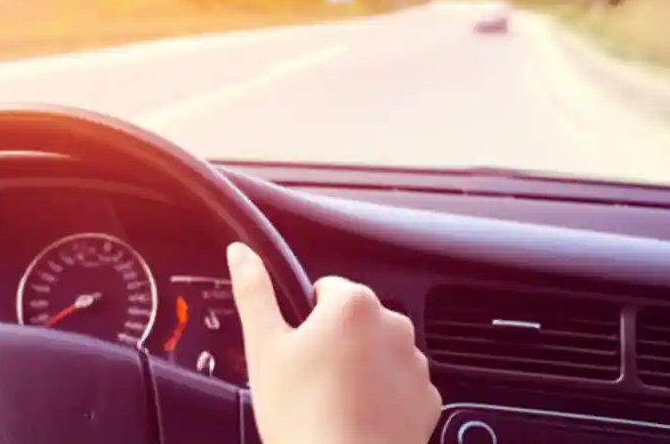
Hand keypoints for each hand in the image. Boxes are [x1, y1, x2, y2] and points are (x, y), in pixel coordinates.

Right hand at [227, 243, 439, 443]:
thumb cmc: (301, 415)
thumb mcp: (263, 347)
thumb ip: (254, 290)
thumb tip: (241, 252)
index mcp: (353, 304)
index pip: (325, 290)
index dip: (304, 319)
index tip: (295, 351)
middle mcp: (394, 326)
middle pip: (353, 320)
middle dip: (333, 341)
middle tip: (307, 380)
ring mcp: (415, 365)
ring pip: (377, 352)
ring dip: (359, 367)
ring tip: (331, 403)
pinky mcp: (427, 400)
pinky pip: (399, 385)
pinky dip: (382, 396)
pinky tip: (357, 418)